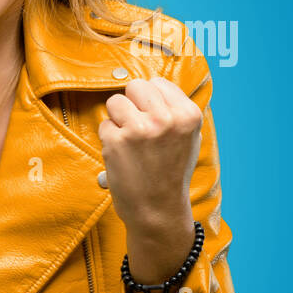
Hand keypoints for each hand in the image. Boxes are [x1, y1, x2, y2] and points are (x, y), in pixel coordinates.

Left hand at [97, 75, 200, 282]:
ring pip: (115, 101)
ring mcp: (140, 129)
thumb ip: (174, 109)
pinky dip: (108, 138)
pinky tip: (122, 154)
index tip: (152, 118)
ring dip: (117, 119)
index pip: (158, 82)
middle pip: (135, 85)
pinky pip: (104, 124)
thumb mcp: (188, 137)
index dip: (149, 100)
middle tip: (137, 126)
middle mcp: (166, 119)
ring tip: (130, 141)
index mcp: (188, 114)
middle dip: (131, 102)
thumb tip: (151, 84)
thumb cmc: (171, 172)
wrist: (158, 209)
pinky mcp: (116, 141)